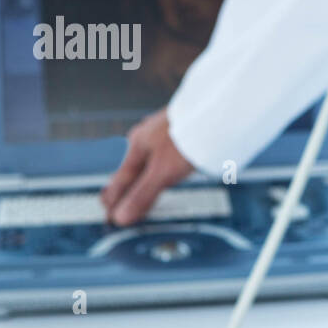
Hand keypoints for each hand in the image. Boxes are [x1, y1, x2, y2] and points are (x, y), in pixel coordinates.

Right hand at [100, 108, 193, 225]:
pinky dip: (158, 169)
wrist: (217, 110)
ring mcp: (164, 134)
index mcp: (137, 145)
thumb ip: (142, 195)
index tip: (110, 217)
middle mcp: (148, 137)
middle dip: (123, 189)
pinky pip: (163, 155)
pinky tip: (166, 169)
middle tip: (115, 205)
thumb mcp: (162, 171)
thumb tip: (121, 217)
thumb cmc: (189, 134)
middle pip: (131, 169)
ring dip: (140, 179)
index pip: (120, 181)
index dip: (115, 202)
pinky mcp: (181, 133)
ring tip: (136, 191)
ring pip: (147, 161)